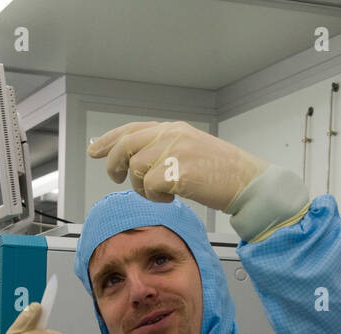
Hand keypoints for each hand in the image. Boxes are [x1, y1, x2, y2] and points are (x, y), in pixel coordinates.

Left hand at [87, 121, 266, 212]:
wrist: (245, 181)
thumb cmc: (221, 172)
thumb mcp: (190, 151)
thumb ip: (164, 150)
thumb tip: (135, 162)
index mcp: (173, 129)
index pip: (132, 129)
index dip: (109, 140)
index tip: (95, 150)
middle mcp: (171, 136)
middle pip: (126, 145)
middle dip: (114, 163)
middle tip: (117, 177)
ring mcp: (175, 152)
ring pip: (136, 169)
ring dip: (143, 187)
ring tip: (161, 193)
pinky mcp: (178, 171)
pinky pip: (149, 186)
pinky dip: (156, 197)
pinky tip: (171, 197)